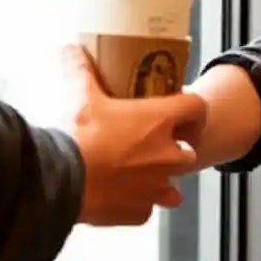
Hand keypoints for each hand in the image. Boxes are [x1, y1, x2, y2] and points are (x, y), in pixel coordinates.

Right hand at [61, 45, 207, 225]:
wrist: (63, 183)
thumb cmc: (78, 138)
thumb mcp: (81, 97)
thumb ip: (80, 69)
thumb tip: (70, 48)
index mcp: (158, 122)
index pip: (197, 108)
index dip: (192, 107)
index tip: (179, 108)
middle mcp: (166, 156)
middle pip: (189, 151)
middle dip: (175, 148)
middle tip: (152, 143)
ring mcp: (156, 187)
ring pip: (174, 187)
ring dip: (161, 179)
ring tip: (137, 173)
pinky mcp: (141, 212)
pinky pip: (147, 208)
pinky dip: (137, 202)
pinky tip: (118, 194)